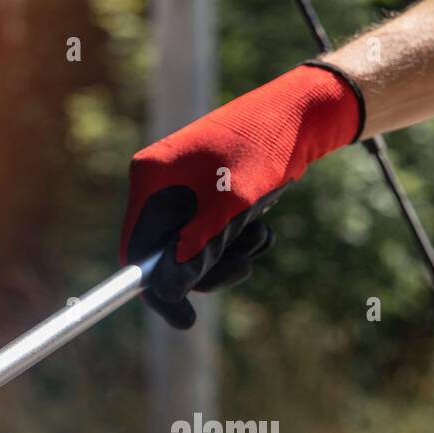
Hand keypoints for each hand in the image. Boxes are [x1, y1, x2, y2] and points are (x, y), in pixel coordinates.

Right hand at [119, 63, 362, 327]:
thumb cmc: (262, 149)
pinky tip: (262, 228)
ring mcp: (180, 187)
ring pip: (194, 247)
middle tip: (244, 267)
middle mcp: (158, 184)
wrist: (297, 113)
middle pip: (167, 254)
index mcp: (150, 180)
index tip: (184, 319)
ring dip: (229, 253)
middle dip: (208, 267)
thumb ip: (197, 250)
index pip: (136, 252)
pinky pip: (210, 232)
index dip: (157, 291)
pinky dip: (236, 239)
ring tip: (260, 237)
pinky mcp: (203, 191)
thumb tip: (167, 291)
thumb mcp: (230, 208)